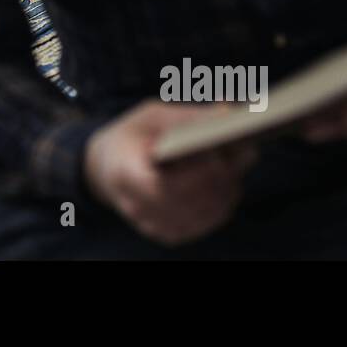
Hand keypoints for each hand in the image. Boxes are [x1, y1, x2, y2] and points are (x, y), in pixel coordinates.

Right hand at [84, 98, 257, 246]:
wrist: (108, 166)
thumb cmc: (133, 135)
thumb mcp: (153, 116)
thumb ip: (188, 116)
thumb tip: (229, 113)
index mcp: (123, 172)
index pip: (160, 187)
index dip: (193, 175)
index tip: (215, 152)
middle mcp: (135, 206)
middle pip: (187, 203)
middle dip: (218, 180)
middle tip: (238, 152)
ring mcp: (151, 224)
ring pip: (200, 217)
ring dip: (225, 193)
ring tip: (235, 164)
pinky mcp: (167, 233)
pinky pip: (202, 225)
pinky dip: (221, 205)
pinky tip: (227, 183)